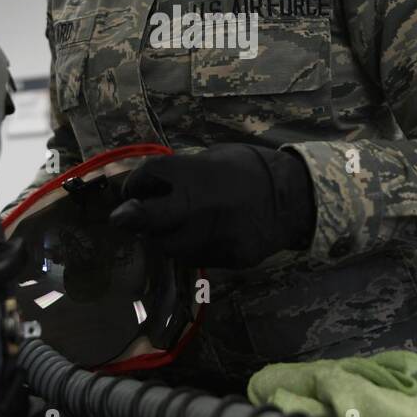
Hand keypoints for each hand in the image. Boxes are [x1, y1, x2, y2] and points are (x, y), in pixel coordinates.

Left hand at [108, 143, 316, 268]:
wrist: (295, 197)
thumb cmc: (250, 169)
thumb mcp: (214, 158)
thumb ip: (182, 174)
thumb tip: (151, 187)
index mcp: (196, 174)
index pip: (148, 176)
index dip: (137, 182)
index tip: (136, 188)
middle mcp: (199, 207)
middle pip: (146, 218)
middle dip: (129, 218)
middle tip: (121, 218)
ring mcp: (213, 236)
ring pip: (168, 246)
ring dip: (162, 236)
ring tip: (170, 225)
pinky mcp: (227, 258)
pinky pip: (195, 258)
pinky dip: (190, 248)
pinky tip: (198, 236)